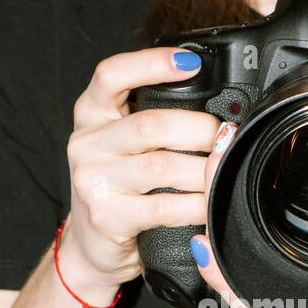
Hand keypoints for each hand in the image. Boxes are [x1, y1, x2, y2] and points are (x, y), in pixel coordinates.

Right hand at [61, 47, 221, 299]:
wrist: (92, 245)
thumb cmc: (119, 187)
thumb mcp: (123, 143)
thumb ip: (151, 118)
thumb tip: (215, 109)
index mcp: (91, 114)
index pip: (111, 74)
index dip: (151, 63)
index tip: (191, 63)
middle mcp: (86, 143)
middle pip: (150, 124)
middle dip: (198, 129)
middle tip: (221, 136)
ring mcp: (93, 181)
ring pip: (162, 167)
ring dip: (203, 170)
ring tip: (220, 171)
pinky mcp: (108, 217)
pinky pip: (165, 207)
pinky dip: (196, 205)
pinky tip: (208, 204)